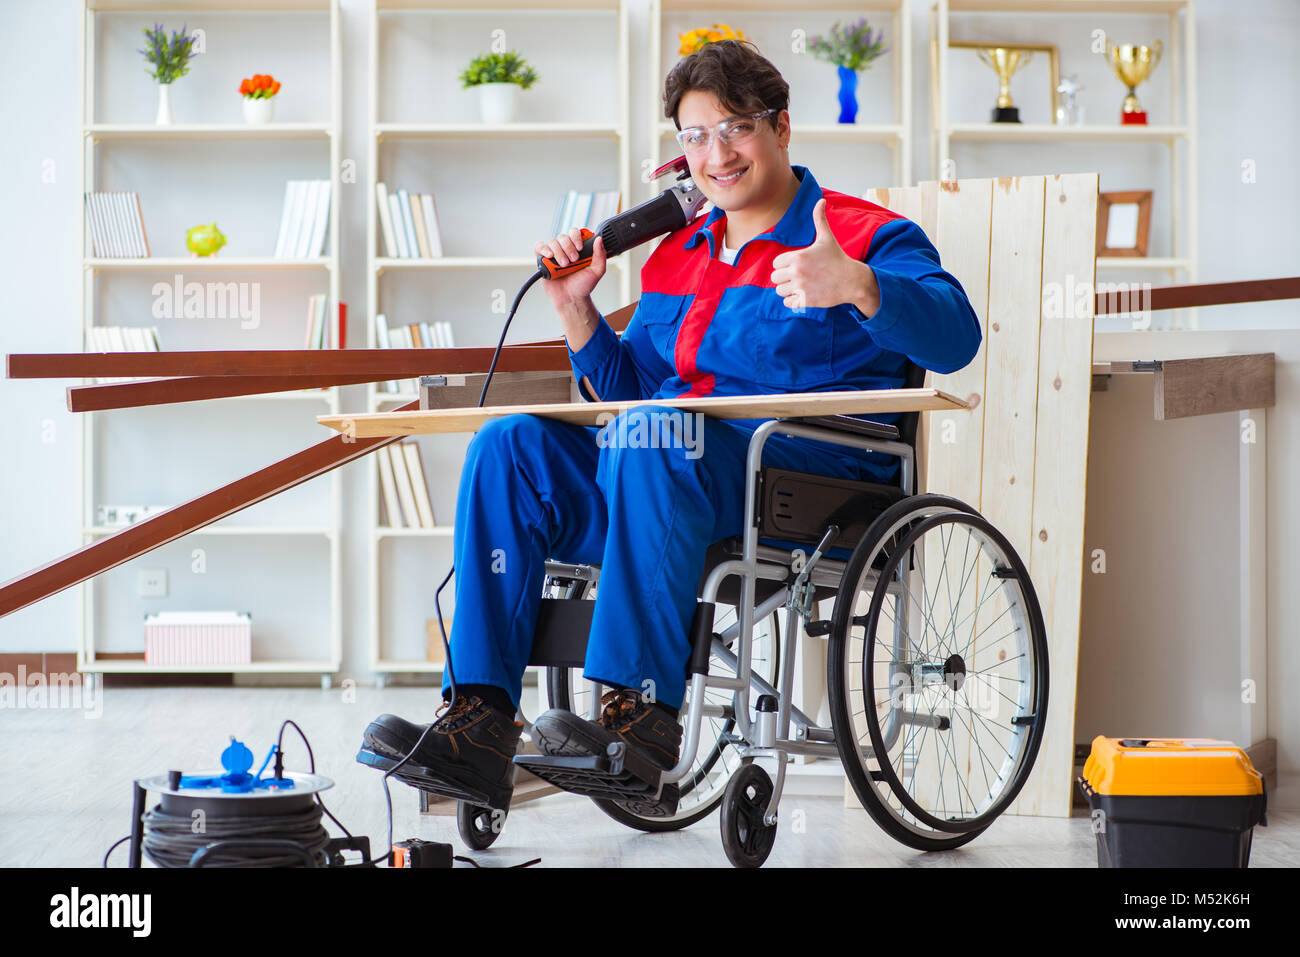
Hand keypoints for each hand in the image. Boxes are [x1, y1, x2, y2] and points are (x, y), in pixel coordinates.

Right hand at [535, 227, 606, 310]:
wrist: (571, 299)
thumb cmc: (582, 286)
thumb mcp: (596, 271)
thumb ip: (600, 255)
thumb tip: (599, 239)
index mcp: (577, 248)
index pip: (574, 233)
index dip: (576, 237)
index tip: (580, 248)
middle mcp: (565, 249)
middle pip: (563, 237)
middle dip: (568, 247)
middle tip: (573, 260)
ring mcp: (554, 254)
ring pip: (552, 242)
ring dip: (558, 252)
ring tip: (564, 265)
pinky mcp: (543, 260)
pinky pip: (539, 247)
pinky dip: (543, 249)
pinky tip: (549, 256)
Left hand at [770, 197, 876, 313]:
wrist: (852, 280)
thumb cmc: (837, 258)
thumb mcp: (827, 238)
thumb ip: (819, 219)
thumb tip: (821, 200)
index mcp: (798, 257)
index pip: (776, 264)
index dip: (784, 264)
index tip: (797, 265)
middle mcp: (797, 272)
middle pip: (775, 278)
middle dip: (784, 277)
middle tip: (798, 276)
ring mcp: (801, 288)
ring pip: (780, 291)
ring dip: (787, 289)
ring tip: (800, 285)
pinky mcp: (805, 301)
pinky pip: (787, 303)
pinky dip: (792, 300)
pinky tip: (802, 294)